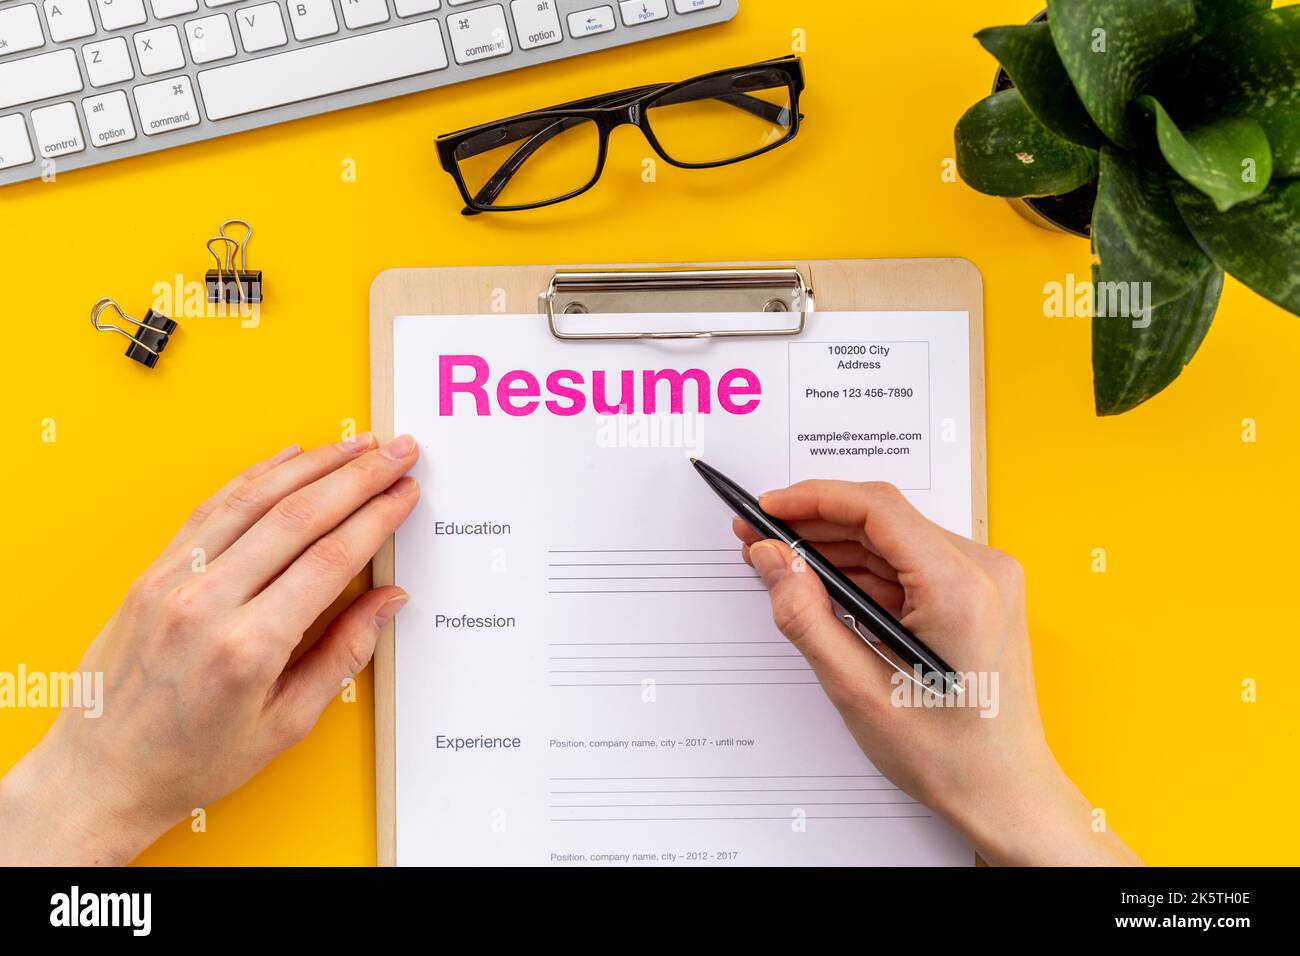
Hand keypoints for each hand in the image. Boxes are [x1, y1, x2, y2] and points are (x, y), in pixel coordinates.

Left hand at [0, 435, 420, 864]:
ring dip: (315, 463)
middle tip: (398, 452)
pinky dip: (257, 475)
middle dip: (359, 476)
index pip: (330, 558)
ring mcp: (173, 581)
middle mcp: (206, 602)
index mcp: (248, 647)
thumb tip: (390, 600)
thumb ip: (343, 655)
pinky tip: (291, 457)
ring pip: (256, 498)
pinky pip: (212, 507)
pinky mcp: (153, 572)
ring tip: (357, 444)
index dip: (377, 517)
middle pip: (300, 516)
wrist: (100, 775)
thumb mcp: (285, 726)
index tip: (406, 493)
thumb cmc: (192, 761)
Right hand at [734, 480, 1139, 865]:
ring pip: (894, 540)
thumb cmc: (950, 755)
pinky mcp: (979, 594)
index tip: (768, 508)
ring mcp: (986, 581)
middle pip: (884, 519)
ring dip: (838, 548)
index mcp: (960, 588)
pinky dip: (866, 571)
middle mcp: (983, 571)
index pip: (877, 509)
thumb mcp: (859, 689)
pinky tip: (825, 586)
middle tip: (760, 537)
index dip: (813, 499)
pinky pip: (911, 564)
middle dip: (816, 525)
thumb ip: (807, 616)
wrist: (1007, 793)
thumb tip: (773, 558)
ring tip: (783, 563)